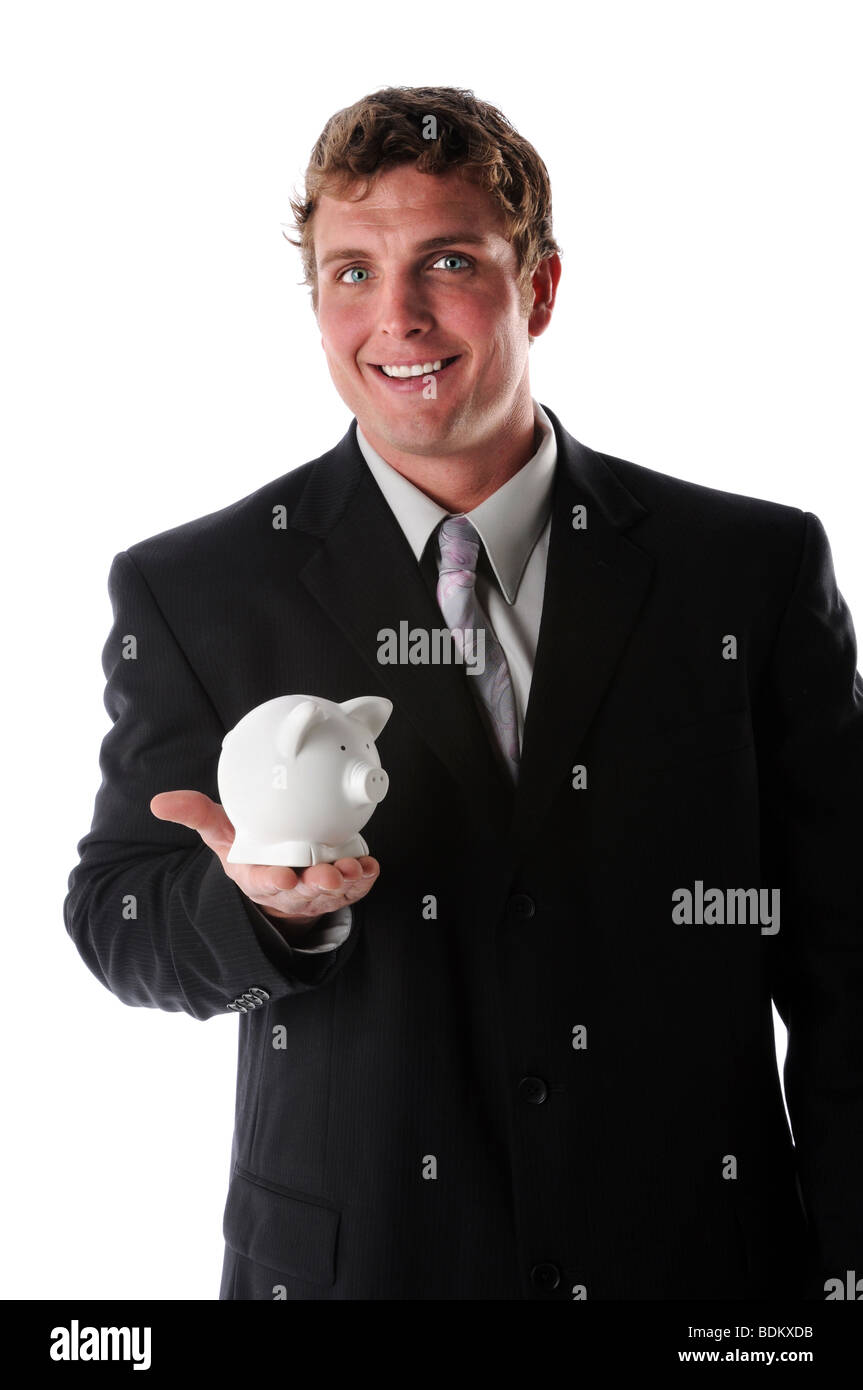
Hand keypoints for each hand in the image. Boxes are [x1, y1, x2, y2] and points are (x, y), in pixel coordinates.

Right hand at [150, 790, 378, 940]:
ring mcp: (313, 892)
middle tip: (328, 875)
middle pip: (301, 891)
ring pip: (330, 893)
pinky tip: (370, 867)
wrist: (276, 871)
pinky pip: (354, 889)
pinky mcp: (338, 889)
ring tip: (354, 868)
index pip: (262, 882)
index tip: (282, 877)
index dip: (272, 881)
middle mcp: (286, 888)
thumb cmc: (248, 849)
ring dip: (344, 883)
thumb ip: (197, 814)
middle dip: (315, 885)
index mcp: (255, 876)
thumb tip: (160, 802)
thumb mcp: (221, 832)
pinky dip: (364, 880)